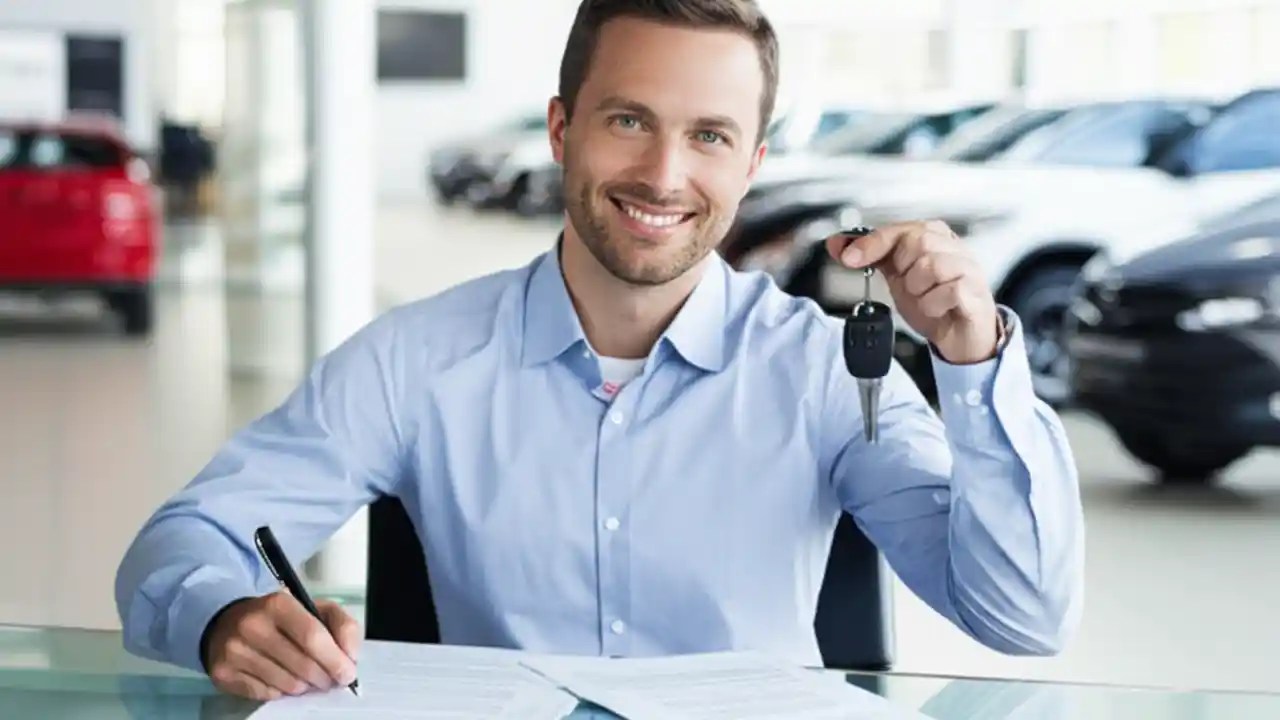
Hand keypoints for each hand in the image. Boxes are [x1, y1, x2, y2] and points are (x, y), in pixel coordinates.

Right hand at [203, 592, 360, 700]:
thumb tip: (350, 656)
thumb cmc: (279, 618)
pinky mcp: (224, 673)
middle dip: (325, 677)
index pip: (313, 636)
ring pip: (287, 684)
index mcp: (278, 603)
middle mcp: (253, 625)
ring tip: (307, 677)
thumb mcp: (314, 609)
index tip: (348, 673)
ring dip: (305, 686)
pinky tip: (282, 678)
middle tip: (331, 680)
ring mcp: (235, 651)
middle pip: (302, 664)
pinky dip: (282, 691)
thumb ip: (341, 625)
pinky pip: (267, 694)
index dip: (335, 659)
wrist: (227, 624)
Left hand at [826, 221, 999, 364]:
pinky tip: (937, 308)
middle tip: (910, 287)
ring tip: (925, 298)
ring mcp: (968, 267)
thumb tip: (838, 243)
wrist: (958, 336)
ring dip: (919, 290)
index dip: (871, 243)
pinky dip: (933, 304)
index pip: (898, 229)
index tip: (848, 257)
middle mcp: (953, 246)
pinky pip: (949, 290)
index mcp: (933, 236)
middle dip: (904, 270)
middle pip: (917, 242)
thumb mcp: (897, 277)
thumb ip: (872, 257)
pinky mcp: (976, 291)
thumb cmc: (933, 302)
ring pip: (931, 266)